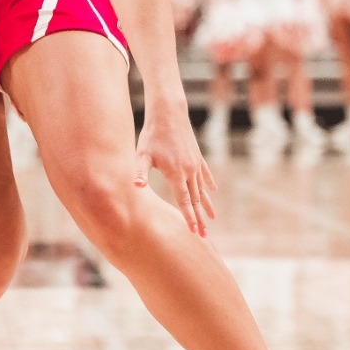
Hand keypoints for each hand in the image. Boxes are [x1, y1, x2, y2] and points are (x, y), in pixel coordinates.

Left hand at [136, 106, 216, 237]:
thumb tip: (135, 185)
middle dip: (200, 218)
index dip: (189, 217)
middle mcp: (189, 171)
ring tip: (213, 217)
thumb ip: (140, 171)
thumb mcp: (142, 154)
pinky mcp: (197, 155)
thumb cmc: (152, 134)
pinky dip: (208, 184)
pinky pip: (205, 174)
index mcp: (176, 173)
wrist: (169, 113)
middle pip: (195, 199)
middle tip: (205, 236)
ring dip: (206, 204)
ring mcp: (195, 163)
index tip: (195, 232)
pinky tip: (212, 190)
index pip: (184, 201)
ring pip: (202, 188)